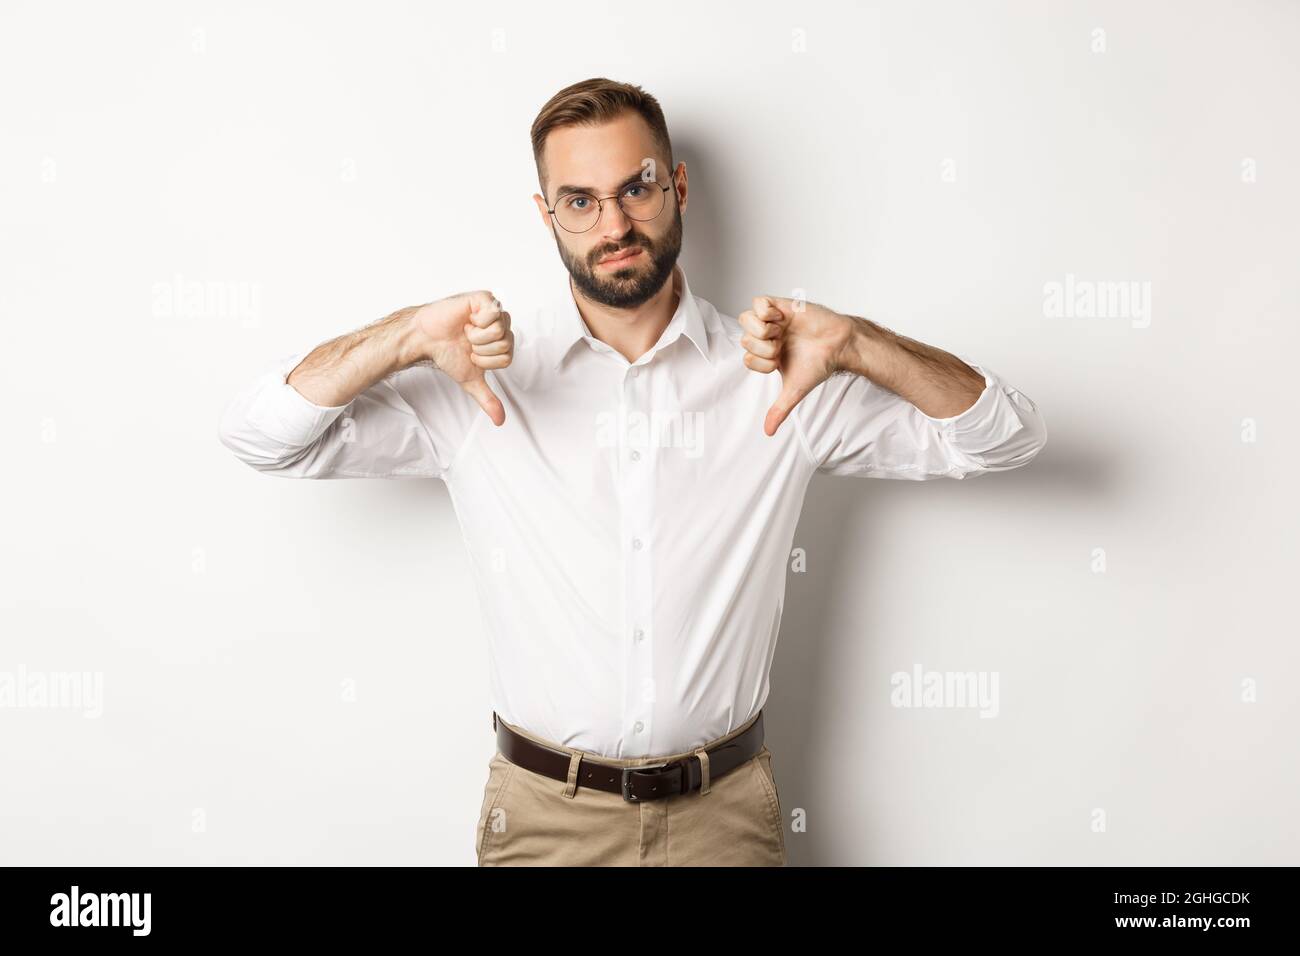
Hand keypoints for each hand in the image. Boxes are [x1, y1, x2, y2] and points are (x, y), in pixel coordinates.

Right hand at [415, 291, 513, 425]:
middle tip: (466, 342)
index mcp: (501, 341)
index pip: (507, 358)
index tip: (471, 355)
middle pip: (506, 344)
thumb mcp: (470, 379)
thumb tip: (500, 421)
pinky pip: (494, 314)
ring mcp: (493, 310)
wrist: (426, 338)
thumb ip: (488, 399)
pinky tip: (467, 320)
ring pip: (500, 331)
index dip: (486, 361)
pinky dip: (477, 322)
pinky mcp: (484, 298)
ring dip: (477, 337)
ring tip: (465, 331)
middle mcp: (501, 325)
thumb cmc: (447, 354)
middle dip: (482, 349)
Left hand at [739, 295, 855, 435]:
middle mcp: (766, 337)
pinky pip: (757, 302)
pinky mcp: (780, 304)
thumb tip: (768, 432)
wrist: (839, 344)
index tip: (779, 362)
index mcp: (766, 355)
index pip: (746, 357)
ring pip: (745, 319)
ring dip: (761, 330)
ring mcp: (772, 320)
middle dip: (762, 348)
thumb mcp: (794, 390)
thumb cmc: (819, 364)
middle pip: (743, 339)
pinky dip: (765, 312)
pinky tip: (781, 319)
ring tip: (780, 332)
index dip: (761, 362)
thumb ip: (779, 409)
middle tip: (782, 347)